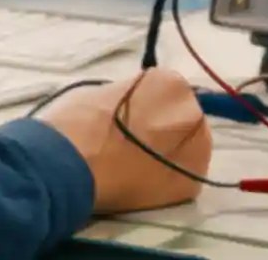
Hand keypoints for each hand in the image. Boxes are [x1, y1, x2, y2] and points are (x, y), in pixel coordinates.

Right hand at [36, 69, 211, 214]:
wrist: (70, 166)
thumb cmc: (78, 123)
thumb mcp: (104, 91)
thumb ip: (130, 96)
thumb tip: (133, 107)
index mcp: (170, 82)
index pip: (167, 91)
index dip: (148, 105)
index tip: (132, 117)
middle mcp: (191, 111)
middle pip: (183, 119)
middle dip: (165, 128)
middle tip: (137, 142)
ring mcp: (197, 150)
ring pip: (189, 149)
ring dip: (171, 153)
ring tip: (141, 165)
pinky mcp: (191, 185)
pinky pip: (183, 178)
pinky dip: (169, 180)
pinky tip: (146, 183)